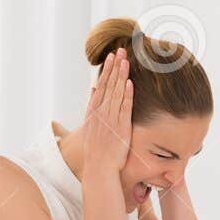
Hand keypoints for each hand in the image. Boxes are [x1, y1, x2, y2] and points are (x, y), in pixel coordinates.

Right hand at [82, 49, 132, 175]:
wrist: (99, 168)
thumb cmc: (97, 151)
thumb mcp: (91, 126)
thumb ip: (93, 107)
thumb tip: (94, 90)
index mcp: (94, 112)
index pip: (101, 86)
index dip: (106, 71)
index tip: (111, 57)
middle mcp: (101, 113)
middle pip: (108, 85)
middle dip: (114, 67)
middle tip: (120, 50)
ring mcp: (110, 120)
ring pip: (116, 93)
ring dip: (121, 76)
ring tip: (125, 60)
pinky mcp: (120, 128)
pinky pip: (124, 109)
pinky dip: (126, 95)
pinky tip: (129, 83)